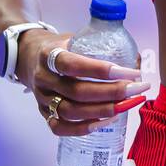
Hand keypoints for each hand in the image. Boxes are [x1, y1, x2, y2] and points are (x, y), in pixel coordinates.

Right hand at [16, 29, 149, 136]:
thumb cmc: (60, 47)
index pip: (73, 64)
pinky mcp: (43, 114)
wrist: (28, 56)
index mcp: (49, 55)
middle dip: (112, 92)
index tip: (129, 72)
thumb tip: (137, 60)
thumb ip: (100, 45)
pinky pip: (60, 128)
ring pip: (71, 112)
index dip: (101, 70)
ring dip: (103, 111)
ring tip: (128, 104)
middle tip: (137, 88)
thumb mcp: (75, 37)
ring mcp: (42, 99)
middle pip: (77, 92)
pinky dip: (84, 128)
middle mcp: (43, 78)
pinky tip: (107, 121)